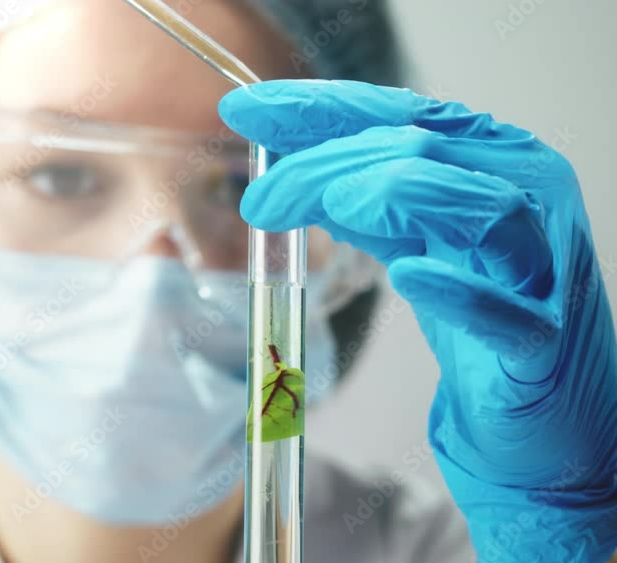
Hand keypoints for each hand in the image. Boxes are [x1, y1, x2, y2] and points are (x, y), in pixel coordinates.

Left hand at [220, 80, 616, 561]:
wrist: (541, 420)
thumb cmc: (481, 326)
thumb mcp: (411, 243)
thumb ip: (360, 202)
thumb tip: (288, 164)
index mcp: (496, 163)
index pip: (404, 113)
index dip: (322, 108)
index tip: (246, 109)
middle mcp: (531, 197)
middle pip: (425, 152)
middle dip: (327, 164)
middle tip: (261, 199)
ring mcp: (546, 270)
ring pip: (479, 206)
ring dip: (384, 198)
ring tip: (316, 210)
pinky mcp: (544, 346)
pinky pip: (509, 312)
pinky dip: (460, 291)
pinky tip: (409, 276)